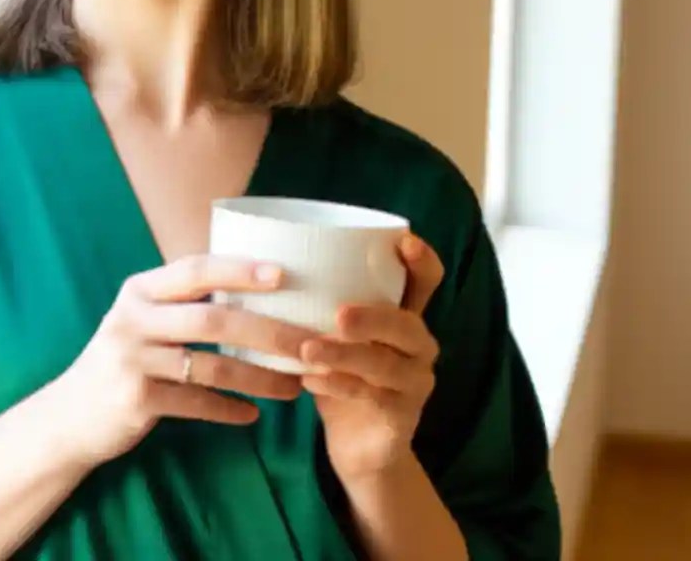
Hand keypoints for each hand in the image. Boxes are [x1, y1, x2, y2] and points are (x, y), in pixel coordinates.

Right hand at [53, 255, 315, 465]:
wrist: (67, 417)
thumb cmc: (122, 361)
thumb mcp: (140, 321)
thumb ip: (182, 303)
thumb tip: (256, 286)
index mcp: (139, 291)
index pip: (194, 269)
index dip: (239, 270)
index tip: (283, 274)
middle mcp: (132, 320)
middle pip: (213, 319)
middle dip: (269, 332)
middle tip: (308, 343)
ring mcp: (132, 360)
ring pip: (212, 366)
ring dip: (260, 378)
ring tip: (295, 387)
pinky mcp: (136, 400)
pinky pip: (197, 403)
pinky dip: (230, 410)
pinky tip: (252, 415)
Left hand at [302, 234, 444, 480]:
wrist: (358, 449)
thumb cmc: (339, 380)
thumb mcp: (333, 340)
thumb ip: (318, 309)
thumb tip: (265, 267)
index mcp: (404, 318)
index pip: (426, 283)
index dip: (422, 261)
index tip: (404, 242)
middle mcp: (418, 347)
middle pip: (407, 324)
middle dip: (372, 318)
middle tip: (338, 315)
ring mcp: (414, 383)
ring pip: (386, 364)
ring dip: (345, 355)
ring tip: (308, 350)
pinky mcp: (401, 416)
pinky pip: (373, 398)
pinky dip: (339, 387)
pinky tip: (310, 382)